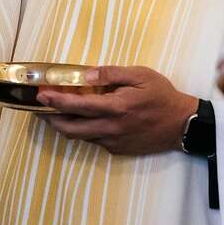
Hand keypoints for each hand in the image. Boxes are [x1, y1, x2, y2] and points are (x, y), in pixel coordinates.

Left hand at [35, 65, 198, 154]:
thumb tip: (86, 75)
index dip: (55, 101)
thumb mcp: (140, 75)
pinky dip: (85, 130)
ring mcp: (113, 142)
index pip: (76, 106)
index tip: (40, 96)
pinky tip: (87, 119)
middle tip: (41, 108)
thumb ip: (111, 74)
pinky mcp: (118, 150)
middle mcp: (110, 128)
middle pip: (70, 129)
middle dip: (50, 119)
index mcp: (115, 108)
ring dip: (66, 125)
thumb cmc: (162, 96)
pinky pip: (94, 140)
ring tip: (58, 112)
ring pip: (80, 137)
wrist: (182, 125)